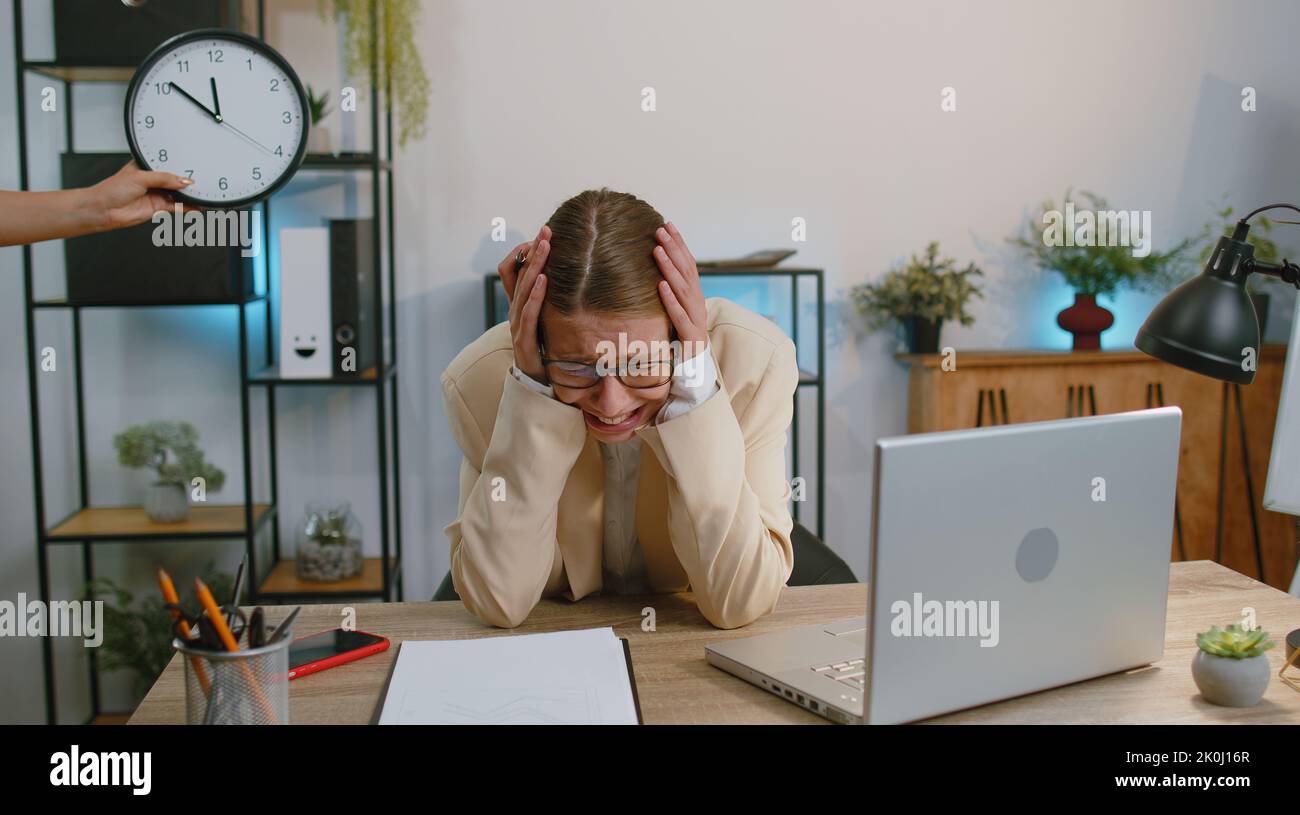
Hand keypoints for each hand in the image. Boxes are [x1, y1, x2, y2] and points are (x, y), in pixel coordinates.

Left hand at [90, 162, 194, 230]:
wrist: (104, 210)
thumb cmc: (112, 190)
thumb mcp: (140, 177)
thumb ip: (163, 178)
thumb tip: (183, 181)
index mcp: (146, 167)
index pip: (167, 165)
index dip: (180, 166)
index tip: (193, 168)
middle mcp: (152, 181)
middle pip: (175, 180)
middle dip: (186, 181)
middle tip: (200, 181)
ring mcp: (156, 194)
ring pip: (177, 194)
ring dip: (188, 195)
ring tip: (200, 194)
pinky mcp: (158, 207)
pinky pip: (177, 207)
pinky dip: (187, 207)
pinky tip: (195, 206)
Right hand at [498, 225, 551, 382]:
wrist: (538, 383)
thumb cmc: (545, 350)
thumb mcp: (548, 321)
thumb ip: (553, 302)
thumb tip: (573, 279)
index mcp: (519, 305)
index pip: (514, 271)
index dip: (525, 252)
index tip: (542, 235)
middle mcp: (514, 311)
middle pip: (520, 275)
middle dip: (533, 251)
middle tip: (546, 231)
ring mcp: (516, 325)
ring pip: (523, 290)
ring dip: (535, 266)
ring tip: (544, 246)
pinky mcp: (523, 340)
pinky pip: (528, 314)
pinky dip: (535, 295)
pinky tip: (544, 280)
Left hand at [653, 222, 707, 359]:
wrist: (695, 371)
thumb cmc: (680, 340)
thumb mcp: (675, 312)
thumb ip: (669, 293)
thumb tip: (651, 269)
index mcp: (695, 296)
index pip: (689, 264)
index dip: (679, 244)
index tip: (667, 224)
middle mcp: (698, 304)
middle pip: (687, 272)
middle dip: (674, 249)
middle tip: (659, 230)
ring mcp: (696, 320)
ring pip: (684, 290)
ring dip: (670, 269)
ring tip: (657, 251)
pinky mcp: (691, 337)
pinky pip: (679, 317)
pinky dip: (670, 301)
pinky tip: (660, 287)